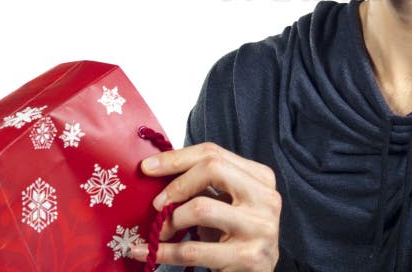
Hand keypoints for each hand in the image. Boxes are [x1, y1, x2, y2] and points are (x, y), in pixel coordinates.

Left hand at [131, 142, 280, 271]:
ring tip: (159, 231)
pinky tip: (145, 251)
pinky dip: (163, 251)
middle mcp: (266, 198)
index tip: (147, 167)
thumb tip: (157, 170)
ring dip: (171, 221)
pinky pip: (193, 250)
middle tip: (157, 204)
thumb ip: (204, 185)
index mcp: (261, 178)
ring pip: (201, 208)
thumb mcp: (226, 204)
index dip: (177, 159)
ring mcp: (260, 227)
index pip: (214, 154)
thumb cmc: (236, 235)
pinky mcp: (248, 257)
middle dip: (177, 185)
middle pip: (213, 169)